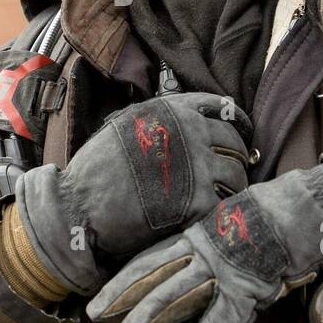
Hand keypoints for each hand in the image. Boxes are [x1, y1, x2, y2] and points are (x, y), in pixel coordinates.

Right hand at [14, 93, 252, 296]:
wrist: (80, 206)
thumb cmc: (97, 169)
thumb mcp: (125, 124)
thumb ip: (159, 119)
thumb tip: (188, 121)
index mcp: (173, 111)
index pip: (222, 108)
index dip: (236, 122)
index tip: (242, 133)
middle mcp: (190, 133)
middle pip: (235, 143)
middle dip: (236, 157)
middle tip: (233, 170)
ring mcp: (198, 167)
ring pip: (237, 174)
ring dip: (234, 185)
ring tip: (223, 195)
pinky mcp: (199, 202)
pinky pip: (226, 203)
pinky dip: (222, 209)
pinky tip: (212, 214)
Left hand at [85, 135, 322, 322]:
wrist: (309, 204)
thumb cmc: (275, 215)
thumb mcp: (232, 228)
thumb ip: (213, 252)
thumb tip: (199, 278)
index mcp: (199, 232)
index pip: (152, 256)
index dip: (124, 275)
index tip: (100, 293)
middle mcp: (205, 246)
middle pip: (153, 271)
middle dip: (122, 294)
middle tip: (96, 313)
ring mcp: (225, 263)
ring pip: (179, 289)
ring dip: (152, 314)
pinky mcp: (249, 279)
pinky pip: (227, 314)